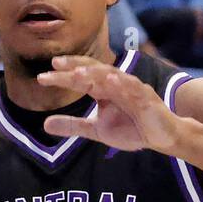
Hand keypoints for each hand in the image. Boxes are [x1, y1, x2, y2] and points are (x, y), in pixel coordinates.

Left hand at [38, 56, 180, 154]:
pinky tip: (111, 80)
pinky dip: (123, 83)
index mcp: (103, 89)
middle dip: (75, 66)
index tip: (42, 77)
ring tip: (79, 72)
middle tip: (56, 64)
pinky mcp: (146, 97)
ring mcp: (131, 88)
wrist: (160, 137)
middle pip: (93, 71)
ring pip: (112, 76)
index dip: (63, 75)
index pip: (80, 78)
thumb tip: (45, 124)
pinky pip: (133, 88)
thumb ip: (73, 125)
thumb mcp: (96, 130)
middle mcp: (115, 84)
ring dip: (96, 72)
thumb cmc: (130, 129)